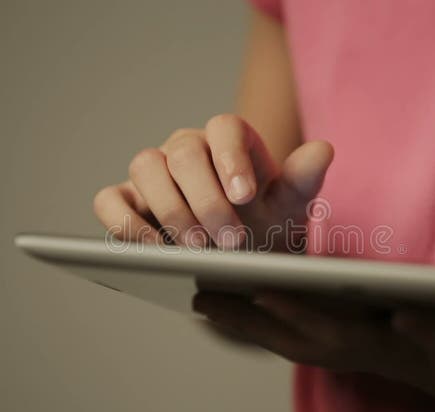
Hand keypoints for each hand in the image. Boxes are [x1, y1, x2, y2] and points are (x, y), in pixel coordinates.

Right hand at [93, 114, 332, 249]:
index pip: (224, 127)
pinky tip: (152, 251)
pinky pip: (109, 201)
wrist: (240, 261)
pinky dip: (123, 222)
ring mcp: (153, 174)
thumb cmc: (265, 227)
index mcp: (228, 141)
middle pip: (184, 152)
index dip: (232, 158)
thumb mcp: (289, 209)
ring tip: (194, 248)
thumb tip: (324, 150)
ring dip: (168, 208)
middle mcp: (187, 150)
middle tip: (230, 241)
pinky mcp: (125, 202)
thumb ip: (303, 180)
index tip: (246, 196)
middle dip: (206, 199)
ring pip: (145, 166)